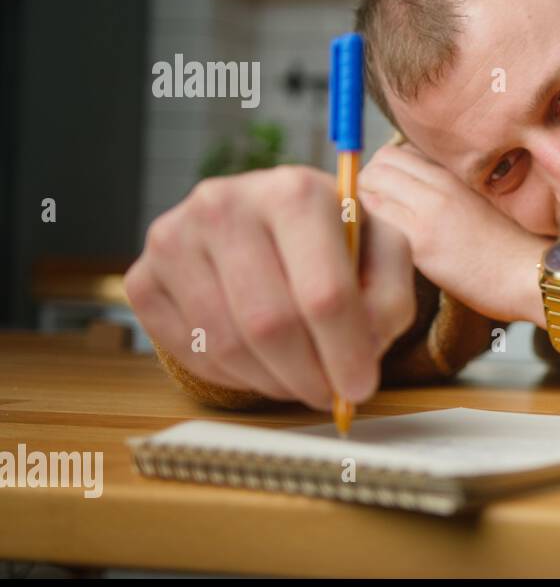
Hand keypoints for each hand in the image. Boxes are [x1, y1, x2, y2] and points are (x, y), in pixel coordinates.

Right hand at [124, 165, 417, 409]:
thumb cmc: (333, 240)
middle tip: (330, 396)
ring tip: (301, 377)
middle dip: (308, 375)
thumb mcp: (382, 253)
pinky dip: (231, 375)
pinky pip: (188, 352)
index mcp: (293, 191)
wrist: (267, 221)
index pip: (323, 293)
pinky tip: (260, 362)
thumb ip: (389, 298)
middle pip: (270, 325)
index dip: (345, 353)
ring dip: (273, 380)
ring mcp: (174, 239)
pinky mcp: (143, 277)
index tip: (360, 389)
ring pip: (227, 345)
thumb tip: (360, 351)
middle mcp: (224, 204)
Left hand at [358, 142, 550, 325]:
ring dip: (365, 206)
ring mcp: (428, 210)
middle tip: (379, 214)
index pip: (398, 152)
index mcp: (455, 175)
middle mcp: (439, 185)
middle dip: (368, 185)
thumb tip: (408, 193)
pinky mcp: (420, 241)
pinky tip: (385, 251)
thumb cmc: (509, 250)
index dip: (386, 174)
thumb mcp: (478, 206)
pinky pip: (374, 219)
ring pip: (368, 185)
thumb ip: (445, 193)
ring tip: (381, 232)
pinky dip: (369, 229)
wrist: (532, 277)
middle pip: (379, 162)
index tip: (389, 198)